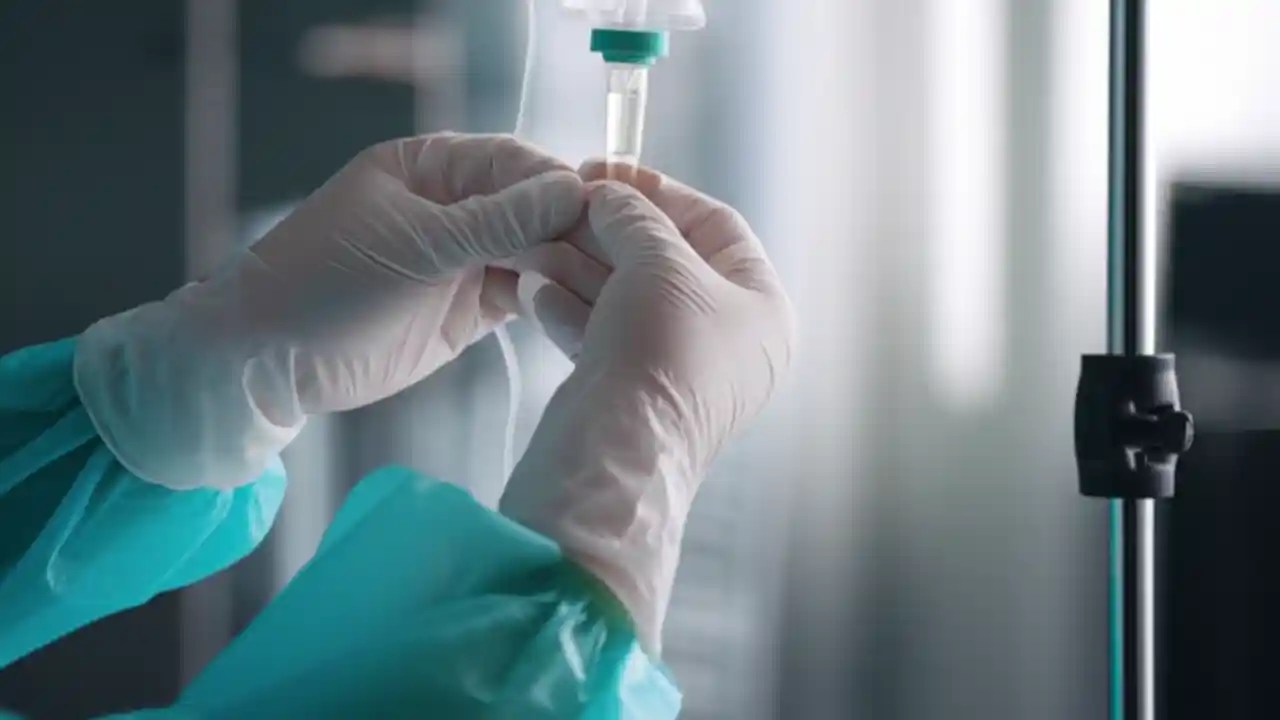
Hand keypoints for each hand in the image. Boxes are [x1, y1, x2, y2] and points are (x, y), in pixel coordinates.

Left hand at [74, 134, 583, 489]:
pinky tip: (580, 312)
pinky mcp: (472, 309)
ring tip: (608, 293)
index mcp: (432, 168)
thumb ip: (494, 220)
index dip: (559, 185)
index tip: (598, 211)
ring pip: (538, 253)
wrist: (268, 362)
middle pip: (535, 209)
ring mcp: (465, 259)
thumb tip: (572, 192)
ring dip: (569, 269)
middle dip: (572, 231)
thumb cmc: (321, 284)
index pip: (515, 163)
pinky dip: (553, 303)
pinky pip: (528, 295)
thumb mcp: (412, 245)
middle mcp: (456, 207)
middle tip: (617, 260)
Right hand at [500, 164, 794, 651]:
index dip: (661, 192)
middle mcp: (729, 340)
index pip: (716, 225)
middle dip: (609, 231)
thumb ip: (634, 216)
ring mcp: (680, 370)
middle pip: (666, 260)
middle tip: (562, 203)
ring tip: (535, 242)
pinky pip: (603, 335)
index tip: (606, 171)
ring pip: (627, 298)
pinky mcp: (633, 394)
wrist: (618, 457)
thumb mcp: (658, 263)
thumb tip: (608, 190)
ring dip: (578, 265)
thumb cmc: (661, 354)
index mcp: (762, 308)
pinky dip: (569, 308)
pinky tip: (533, 288)